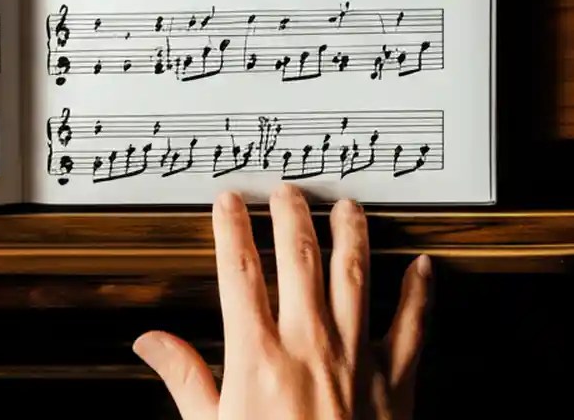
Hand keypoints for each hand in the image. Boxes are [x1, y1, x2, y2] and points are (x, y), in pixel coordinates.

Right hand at [133, 185, 431, 419]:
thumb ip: (185, 379)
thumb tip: (152, 342)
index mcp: (257, 358)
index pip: (238, 272)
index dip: (230, 229)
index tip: (227, 202)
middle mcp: (309, 347)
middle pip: (299, 258)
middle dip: (290, 215)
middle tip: (286, 191)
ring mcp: (356, 360)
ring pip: (355, 276)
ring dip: (350, 234)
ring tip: (346, 207)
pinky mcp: (397, 383)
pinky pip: (412, 326)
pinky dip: (419, 293)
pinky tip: (422, 267)